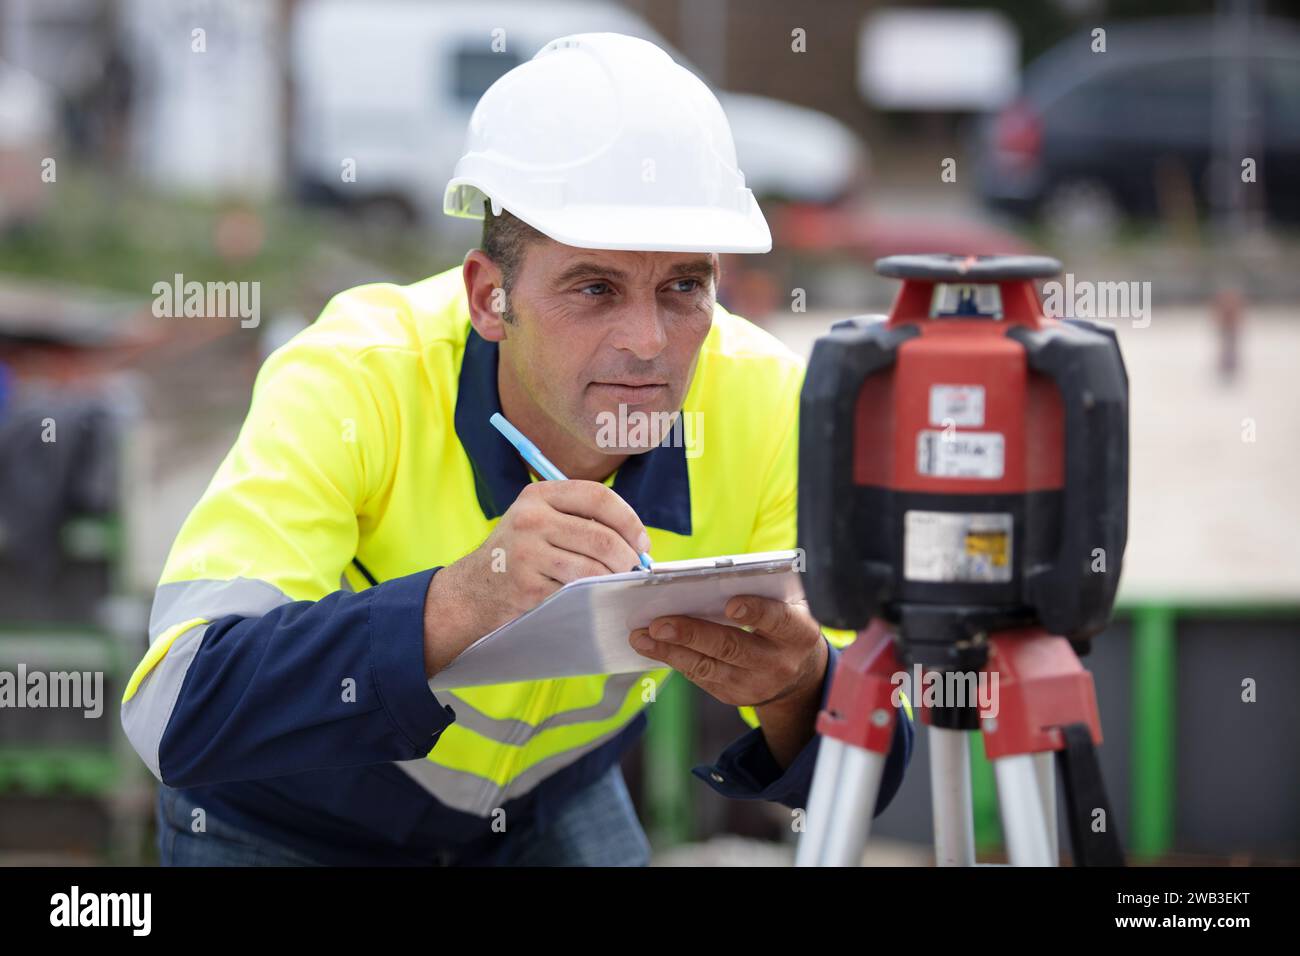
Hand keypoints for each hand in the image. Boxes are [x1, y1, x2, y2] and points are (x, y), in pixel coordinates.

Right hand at [423, 480, 648, 675]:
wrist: (473, 591)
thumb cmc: (519, 555)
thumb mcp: (537, 520)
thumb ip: (578, 518)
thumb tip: (636, 538)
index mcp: (539, 495)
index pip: (598, 497)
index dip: (629, 519)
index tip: (641, 541)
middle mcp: (531, 519)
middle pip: (602, 536)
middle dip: (628, 557)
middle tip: (635, 569)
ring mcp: (527, 553)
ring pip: (593, 568)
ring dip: (614, 579)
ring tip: (617, 582)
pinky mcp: (527, 586)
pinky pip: (577, 591)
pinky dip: (592, 596)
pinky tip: (592, 596)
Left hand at [628, 596, 826, 708]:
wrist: (799, 674)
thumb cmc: (785, 624)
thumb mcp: (788, 605)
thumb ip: (762, 591)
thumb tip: (710, 577)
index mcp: (798, 632)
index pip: (778, 620)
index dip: (756, 612)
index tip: (730, 603)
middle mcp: (779, 662)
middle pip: (732, 647)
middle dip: (692, 634)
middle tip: (659, 624)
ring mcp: (755, 685)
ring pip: (708, 667)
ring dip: (671, 651)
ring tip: (642, 636)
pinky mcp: (734, 696)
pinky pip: (700, 676)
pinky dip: (674, 659)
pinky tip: (652, 647)